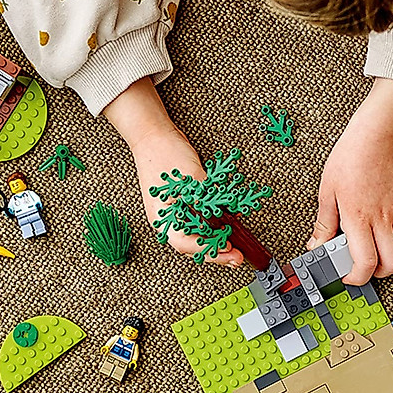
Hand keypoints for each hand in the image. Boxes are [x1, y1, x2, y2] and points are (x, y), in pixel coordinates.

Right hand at [104, 78, 243, 265]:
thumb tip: (223, 221)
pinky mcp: (182, 206)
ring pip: (196, 236)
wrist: (154, 136)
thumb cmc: (165, 155)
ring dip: (216, 241)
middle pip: (193, 246)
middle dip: (216, 252)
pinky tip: (228, 226)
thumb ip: (206, 202)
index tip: (228, 249)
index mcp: (162, 219)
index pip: (187, 244)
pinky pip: (198, 222)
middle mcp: (167, 221)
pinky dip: (213, 226)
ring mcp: (174, 214)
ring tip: (235, 245)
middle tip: (238, 256)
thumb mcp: (191, 179)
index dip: (209, 249)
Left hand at [310, 79, 392, 282]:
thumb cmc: (349, 160)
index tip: (349, 275)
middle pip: (392, 263)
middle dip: (379, 272)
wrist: (374, 136)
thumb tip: (316, 245)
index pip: (365, 262)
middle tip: (367, 264)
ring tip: (384, 249)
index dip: (357, 277)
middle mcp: (382, 219)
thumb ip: (324, 224)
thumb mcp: (327, 192)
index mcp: (358, 219)